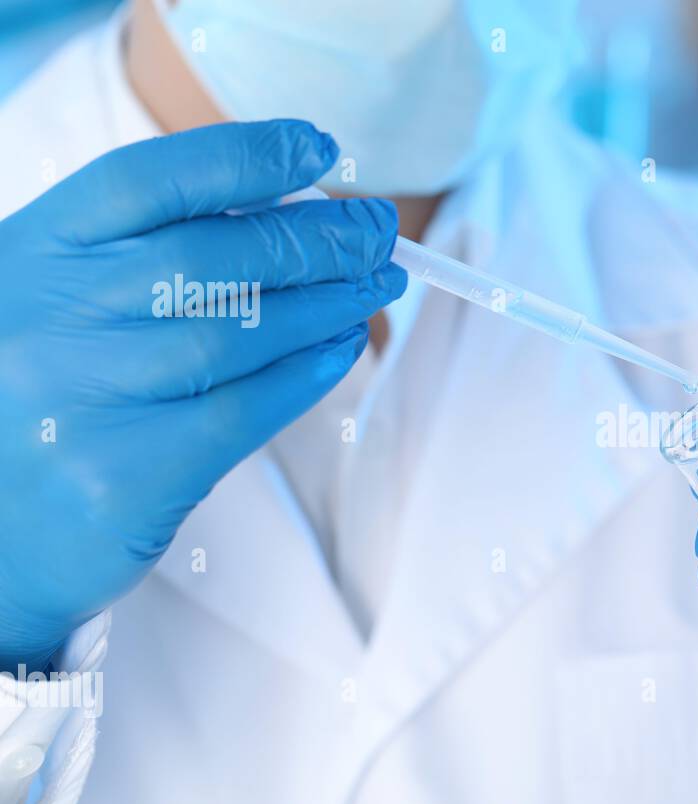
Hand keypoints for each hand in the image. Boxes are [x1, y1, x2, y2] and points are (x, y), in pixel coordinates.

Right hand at [0, 120, 406, 669]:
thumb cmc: (43, 396)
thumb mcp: (57, 301)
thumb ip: (144, 256)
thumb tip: (295, 217)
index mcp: (29, 252)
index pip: (148, 180)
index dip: (243, 157)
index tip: (317, 148)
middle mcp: (46, 316)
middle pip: (212, 255)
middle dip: (315, 237)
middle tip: (376, 233)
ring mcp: (82, 398)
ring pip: (240, 331)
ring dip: (328, 303)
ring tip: (373, 287)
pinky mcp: (125, 475)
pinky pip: (244, 409)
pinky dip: (306, 373)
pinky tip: (340, 350)